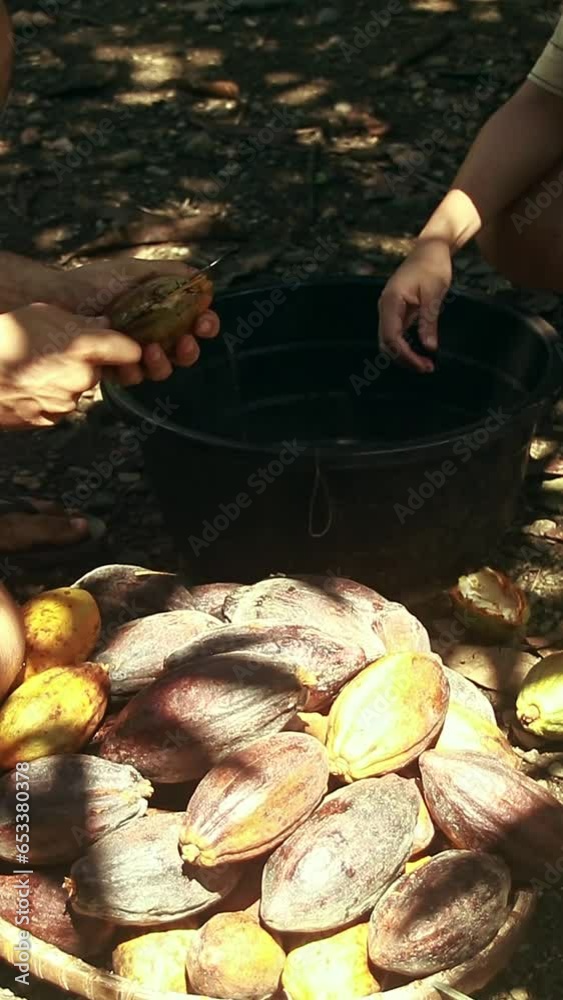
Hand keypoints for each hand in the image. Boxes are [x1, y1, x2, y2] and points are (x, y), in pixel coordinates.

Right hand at [0, 303, 141, 427]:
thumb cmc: (5, 338)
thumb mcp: (41, 314)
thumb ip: (79, 321)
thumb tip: (103, 325)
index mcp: (83, 348)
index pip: (131, 352)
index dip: (125, 347)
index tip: (118, 344)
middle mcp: (82, 378)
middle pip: (100, 371)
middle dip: (87, 363)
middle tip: (58, 351)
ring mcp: (68, 402)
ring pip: (80, 388)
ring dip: (67, 380)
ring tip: (37, 367)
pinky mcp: (53, 420)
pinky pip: (62, 405)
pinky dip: (52, 396)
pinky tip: (30, 384)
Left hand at [51, 258, 220, 384]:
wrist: (60, 298)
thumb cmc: (95, 282)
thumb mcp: (135, 271)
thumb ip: (170, 274)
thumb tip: (201, 280)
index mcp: (162, 311)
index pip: (194, 322)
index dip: (205, 324)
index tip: (205, 322)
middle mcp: (152, 334)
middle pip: (184, 352)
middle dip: (190, 350)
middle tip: (185, 342)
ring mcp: (134, 353)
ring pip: (162, 369)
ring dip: (163, 363)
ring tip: (151, 350)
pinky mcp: (115, 367)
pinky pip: (133, 376)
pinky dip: (133, 369)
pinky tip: (127, 359)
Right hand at [378, 238, 452, 372]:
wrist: (429, 249)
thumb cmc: (432, 266)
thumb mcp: (434, 293)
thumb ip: (428, 321)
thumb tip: (429, 347)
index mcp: (390, 301)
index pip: (391, 337)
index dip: (405, 355)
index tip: (424, 364)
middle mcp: (385, 307)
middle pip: (386, 343)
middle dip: (404, 359)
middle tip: (427, 368)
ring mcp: (388, 310)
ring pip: (389, 342)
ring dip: (404, 355)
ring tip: (425, 364)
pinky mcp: (396, 312)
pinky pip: (396, 335)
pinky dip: (405, 347)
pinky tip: (420, 352)